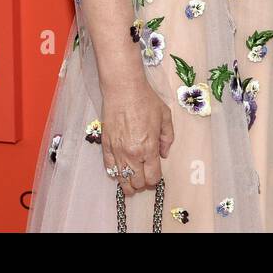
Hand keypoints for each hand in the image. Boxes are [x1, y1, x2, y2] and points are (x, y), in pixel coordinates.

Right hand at [100, 75, 173, 193]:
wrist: (123, 89)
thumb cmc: (146, 101)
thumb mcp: (165, 117)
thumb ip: (167, 138)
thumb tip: (164, 154)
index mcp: (149, 148)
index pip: (152, 177)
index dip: (155, 179)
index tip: (156, 174)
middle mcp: (132, 154)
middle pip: (137, 182)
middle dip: (143, 181)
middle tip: (145, 174)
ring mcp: (117, 151)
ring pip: (121, 179)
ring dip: (128, 183)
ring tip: (132, 181)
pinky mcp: (105, 146)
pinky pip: (109, 168)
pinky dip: (115, 173)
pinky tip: (120, 171)